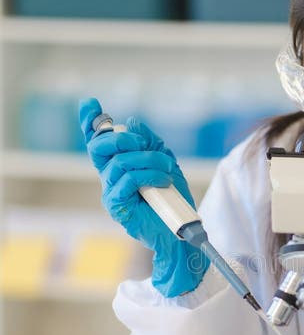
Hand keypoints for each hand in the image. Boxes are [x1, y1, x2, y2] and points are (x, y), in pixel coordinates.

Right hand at [80, 97, 208, 296]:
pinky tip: (162, 182)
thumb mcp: (165, 162)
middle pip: (99, 147)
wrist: (181, 230)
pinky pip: (127, 180)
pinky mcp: (117, 207)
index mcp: (118, 164)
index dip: (91, 123)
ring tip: (167, 170)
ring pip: (119, 162)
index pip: (99, 141)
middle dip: (121, 138)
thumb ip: (149, 143)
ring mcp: (112, 192)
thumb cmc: (173, 198)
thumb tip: (131, 123)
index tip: (90, 104)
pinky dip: (148, 175)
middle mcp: (110, 177)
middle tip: (143, 144)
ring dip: (148, 160)